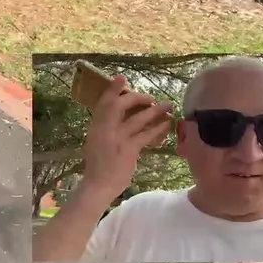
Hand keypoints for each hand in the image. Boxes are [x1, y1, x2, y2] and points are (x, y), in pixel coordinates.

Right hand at [79, 75, 173, 200]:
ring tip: (167, 106)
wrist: (98, 184)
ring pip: (136, 119)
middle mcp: (103, 129)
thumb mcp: (97, 141)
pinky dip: (157, 128)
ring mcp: (116, 139)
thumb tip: (123, 116)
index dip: (112, 89)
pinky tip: (166, 125)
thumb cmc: (99, 164)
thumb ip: (107, 128)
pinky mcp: (128, 149)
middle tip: (150, 97)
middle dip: (136, 98)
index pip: (103, 102)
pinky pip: (145, 135)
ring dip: (153, 111)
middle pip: (119, 105)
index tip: (121, 78)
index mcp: (95, 125)